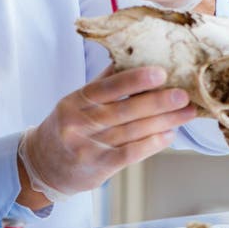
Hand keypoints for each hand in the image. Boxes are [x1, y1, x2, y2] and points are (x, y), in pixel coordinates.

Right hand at [17, 66, 196, 206]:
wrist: (43, 165)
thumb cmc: (65, 127)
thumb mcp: (74, 102)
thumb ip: (101, 84)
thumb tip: (128, 60)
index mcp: (74, 101)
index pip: (105, 87)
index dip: (133, 80)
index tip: (159, 73)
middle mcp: (79, 124)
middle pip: (123, 110)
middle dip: (157, 102)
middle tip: (183, 94)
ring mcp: (88, 147)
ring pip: (132, 132)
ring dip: (163, 122)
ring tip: (185, 112)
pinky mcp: (98, 167)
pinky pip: (130, 154)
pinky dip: (152, 144)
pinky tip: (168, 135)